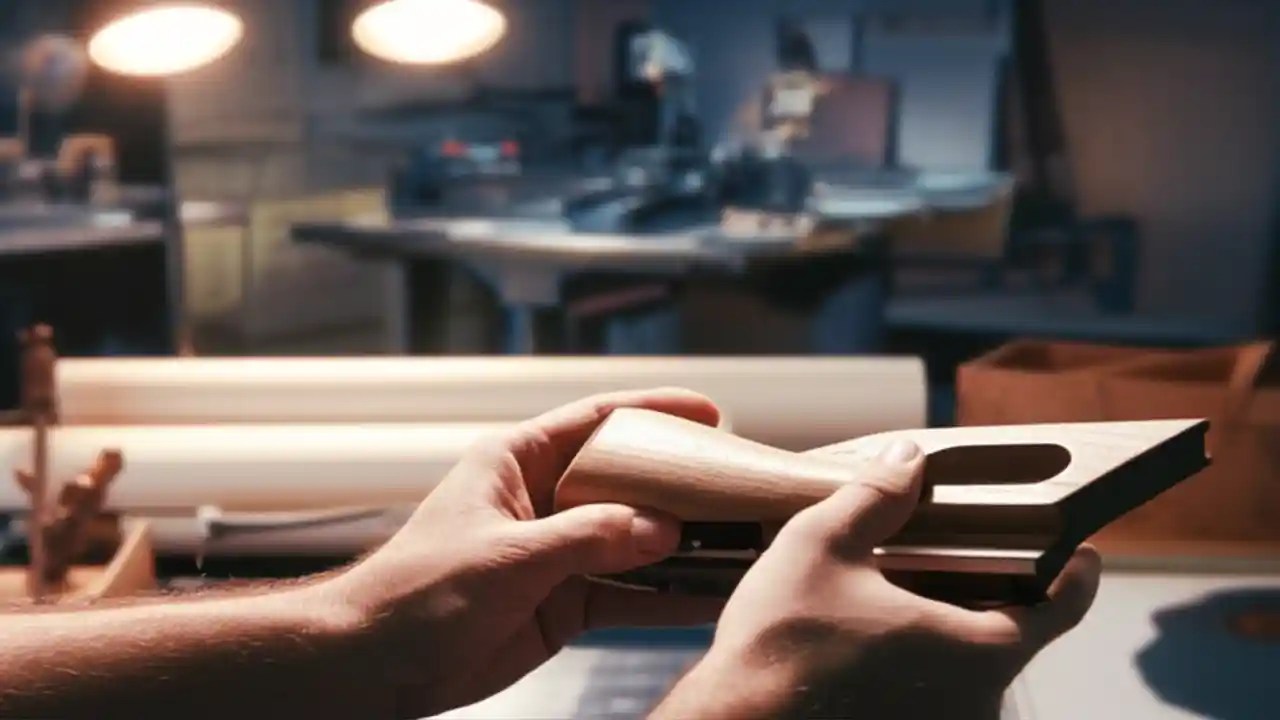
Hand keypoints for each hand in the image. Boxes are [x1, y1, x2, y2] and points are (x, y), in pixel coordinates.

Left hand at [322, 389, 724, 718]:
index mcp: (518, 462)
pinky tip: (711, 596)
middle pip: (629, 481)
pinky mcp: (566, 603)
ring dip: (685, 546)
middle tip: (742, 486)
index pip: (596, 421)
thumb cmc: (418, 592)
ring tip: (743, 544)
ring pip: (637, 542)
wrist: (378, 666)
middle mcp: (545, 501)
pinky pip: (629, 595)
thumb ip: (586, 538)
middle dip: (684, 485)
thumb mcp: (506, 555)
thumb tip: (664, 529)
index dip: (654, 411)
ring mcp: (559, 554)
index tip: (711, 413)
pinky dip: (668, 597)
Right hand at [654, 440, 1101, 719]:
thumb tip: (910, 462)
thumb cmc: (779, 647)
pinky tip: (868, 642)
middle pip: (1009, 637)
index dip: (1076, 575)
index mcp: (976, 650)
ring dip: (947, 632)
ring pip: (967, 670)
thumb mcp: (821, 547)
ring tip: (900, 596)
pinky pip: (932, 696)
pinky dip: (917, 666)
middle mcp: (974, 703)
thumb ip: (875, 498)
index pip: (1061, 609)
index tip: (1082, 555)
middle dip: (989, 594)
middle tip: (956, 557)